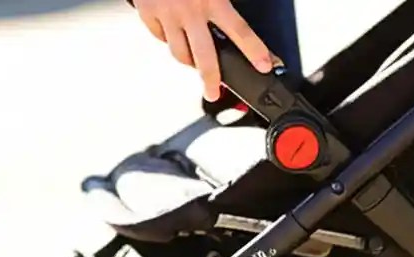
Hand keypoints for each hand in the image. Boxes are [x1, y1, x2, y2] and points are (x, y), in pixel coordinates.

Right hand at [133, 0, 275, 101]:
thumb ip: (221, 4)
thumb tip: (236, 29)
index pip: (240, 31)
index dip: (255, 51)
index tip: (265, 66)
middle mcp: (190, 9)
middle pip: (204, 57)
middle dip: (211, 80)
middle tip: (213, 92)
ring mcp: (167, 14)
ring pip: (179, 53)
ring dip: (188, 61)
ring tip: (194, 62)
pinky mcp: (148, 13)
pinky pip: (160, 37)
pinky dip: (168, 39)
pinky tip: (173, 33)